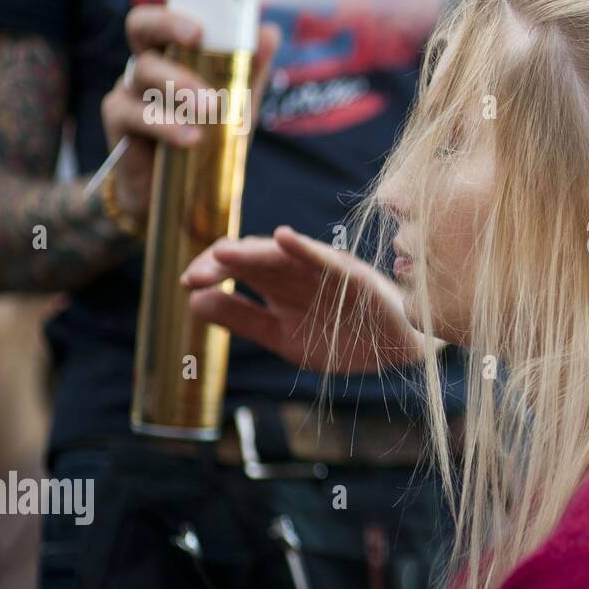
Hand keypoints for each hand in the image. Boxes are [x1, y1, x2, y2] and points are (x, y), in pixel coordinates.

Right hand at [99, 4, 280, 221]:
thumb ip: (252, 70)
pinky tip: (192, 137)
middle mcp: (147, 62)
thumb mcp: (237, 104)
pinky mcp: (118, 122)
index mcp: (174, 52)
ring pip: (142, 71)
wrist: (176, 194)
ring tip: (210, 107)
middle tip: (196, 35)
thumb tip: (270, 31)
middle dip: (168, 22)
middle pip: (141, 25)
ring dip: (178, 84)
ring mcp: (128, 89)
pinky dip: (165, 124)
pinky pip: (134, 114)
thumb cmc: (207, 137)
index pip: (173, 11)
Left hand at [181, 226, 432, 374]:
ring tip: (223, 252)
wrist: (399, 350)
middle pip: (255, 258)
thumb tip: (193, 301)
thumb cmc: (344, 338)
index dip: (211, 271)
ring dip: (254, 251)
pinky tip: (286, 237)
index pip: (237, 269)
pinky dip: (307, 249)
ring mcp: (326, 273)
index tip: (189, 284)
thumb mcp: (283, 337)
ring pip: (285, 255)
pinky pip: (328, 261)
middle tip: (196, 274)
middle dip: (223, 263)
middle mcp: (298, 273)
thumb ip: (243, 319)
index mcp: (279, 286)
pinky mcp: (355, 279)